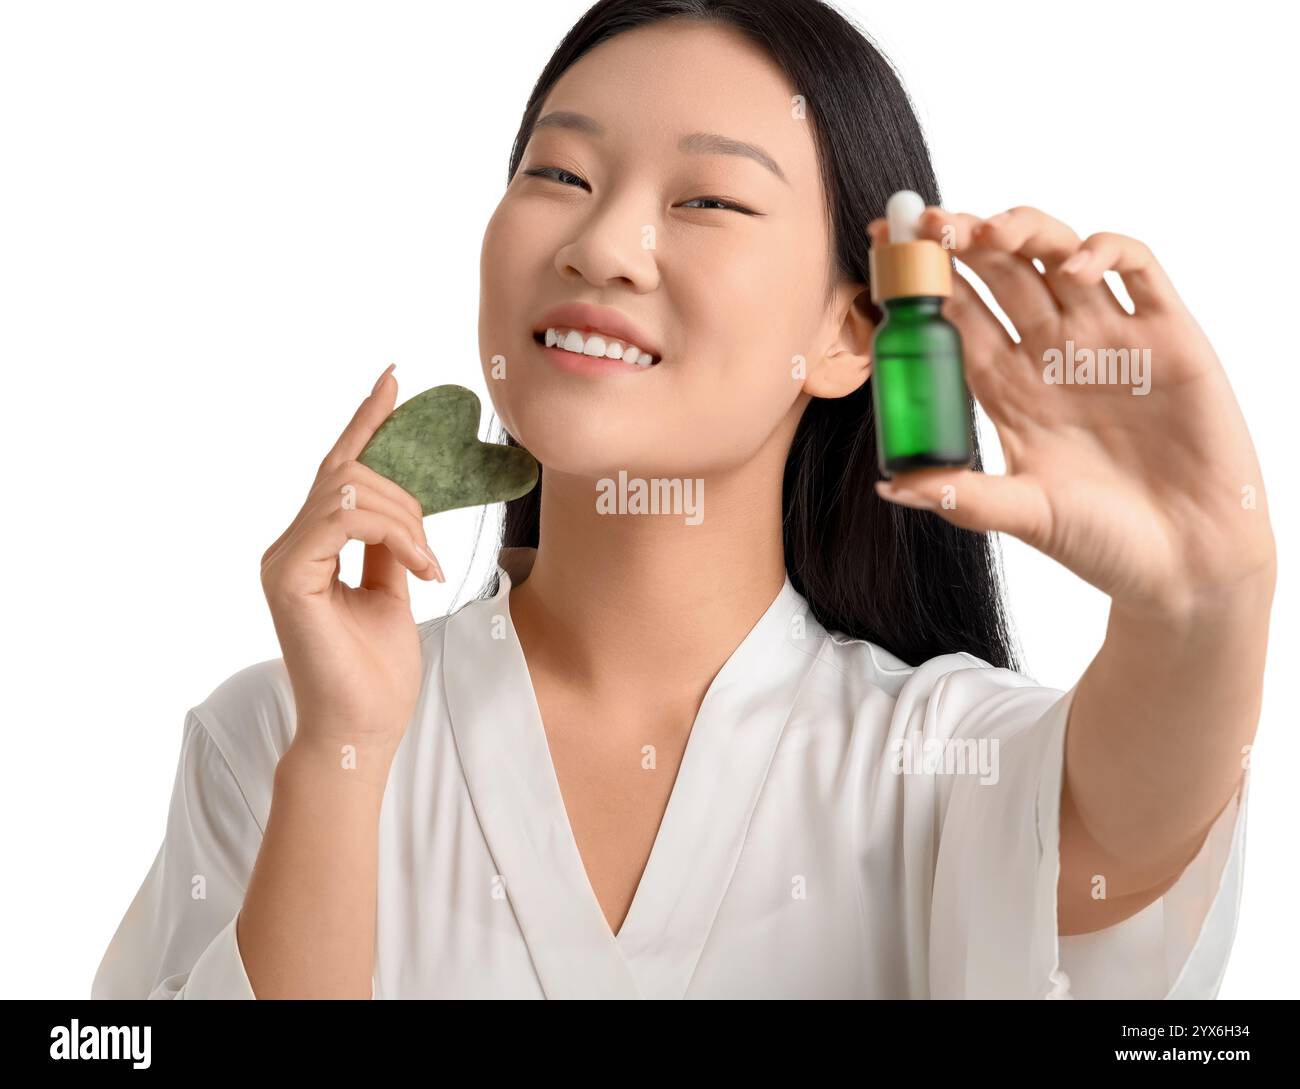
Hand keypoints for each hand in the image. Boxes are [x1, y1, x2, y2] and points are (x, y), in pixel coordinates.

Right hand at [259, 364, 444, 755]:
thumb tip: (401, 512)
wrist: (366, 727)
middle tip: (430, 548)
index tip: (393, 380)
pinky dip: (392, 533)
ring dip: (404, 519)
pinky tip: (417, 569)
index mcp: (311, 547)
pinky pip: (341, 517)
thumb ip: (389, 546)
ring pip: (347, 489)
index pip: (338, 469)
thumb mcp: (394, 593)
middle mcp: (289, 546)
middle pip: (347, 473)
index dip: (366, 421)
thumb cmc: (378, 673)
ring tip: (426, 565)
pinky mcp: (289, 576)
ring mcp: (284, 559)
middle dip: (405, 495)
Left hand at [868, 205, 1275, 615]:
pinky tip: (1074, 267)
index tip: (884, 247)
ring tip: (991, 234)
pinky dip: (1105, 251)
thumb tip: (891, 485)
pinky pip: (1136, 269)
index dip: (922, 281)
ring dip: (1023, 232)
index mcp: (1008, 388)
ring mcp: (1106, 340)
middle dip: (962, 241)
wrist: (1189, 562)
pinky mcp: (1166, 336)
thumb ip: (964, 497)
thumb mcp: (1026, 516)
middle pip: (998, 275)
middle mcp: (1051, 354)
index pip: (956, 316)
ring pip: (1056, 256)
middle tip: (929, 224)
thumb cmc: (1104, 543)